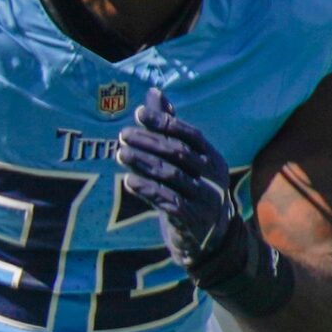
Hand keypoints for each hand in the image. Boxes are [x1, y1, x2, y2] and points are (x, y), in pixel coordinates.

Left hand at [116, 87, 243, 278]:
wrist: (209, 238)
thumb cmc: (192, 191)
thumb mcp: (185, 161)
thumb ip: (169, 129)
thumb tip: (154, 93)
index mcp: (212, 158)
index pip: (190, 135)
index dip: (166, 122)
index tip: (140, 112)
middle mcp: (212, 176)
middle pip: (179, 153)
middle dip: (149, 142)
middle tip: (122, 135)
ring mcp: (204, 198)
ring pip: (171, 176)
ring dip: (144, 163)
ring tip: (119, 153)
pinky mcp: (191, 219)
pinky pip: (168, 202)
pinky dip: (148, 190)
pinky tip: (128, 181)